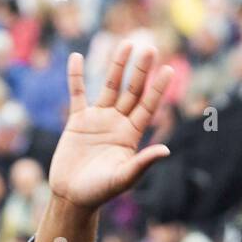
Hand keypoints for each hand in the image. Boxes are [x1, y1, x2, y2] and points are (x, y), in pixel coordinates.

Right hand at [48, 44, 173, 210]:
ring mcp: (98, 119)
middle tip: (150, 48)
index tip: (169, 70)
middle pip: (132, 91)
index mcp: (131, 136)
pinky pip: (77, 93)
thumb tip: (166, 150)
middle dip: (141, 70)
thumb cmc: (100, 192)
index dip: (158, 89)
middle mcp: (117, 123)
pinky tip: (76, 57)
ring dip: (117, 66)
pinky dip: (76, 76)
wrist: (72, 197)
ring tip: (126, 44)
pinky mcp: (77, 121)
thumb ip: (142, 163)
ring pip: (109, 87)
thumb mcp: (123, 178)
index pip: (148, 107)